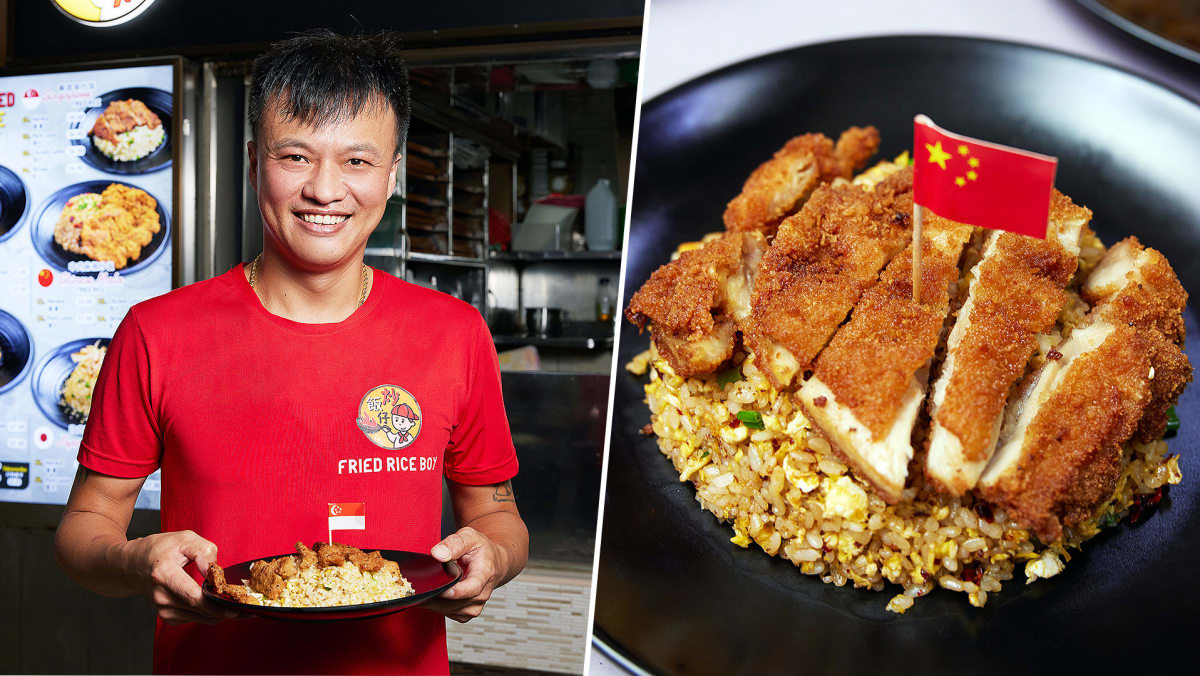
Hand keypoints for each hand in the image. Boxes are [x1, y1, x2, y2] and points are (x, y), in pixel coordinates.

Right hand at [121, 530, 238, 624]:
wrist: (133, 564)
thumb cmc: (161, 549)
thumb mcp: (184, 539)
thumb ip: (204, 552)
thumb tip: (215, 573)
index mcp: (164, 574)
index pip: (191, 596)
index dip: (215, 604)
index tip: (235, 606)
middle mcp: (161, 596)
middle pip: (199, 610)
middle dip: (225, 610)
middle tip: (247, 609)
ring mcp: (162, 609)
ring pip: (199, 618)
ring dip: (219, 614)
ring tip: (237, 607)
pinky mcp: (167, 616)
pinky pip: (194, 619)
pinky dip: (208, 615)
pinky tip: (218, 606)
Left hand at [423, 527, 507, 622]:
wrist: (494, 563)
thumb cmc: (482, 550)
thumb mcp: (470, 537)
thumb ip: (454, 543)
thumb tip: (438, 554)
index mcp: (485, 573)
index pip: (472, 588)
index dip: (455, 591)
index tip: (440, 589)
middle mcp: (483, 593)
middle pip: (456, 603)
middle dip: (436, 596)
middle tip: (417, 588)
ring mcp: (476, 605)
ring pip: (450, 611)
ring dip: (434, 602)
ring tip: (423, 589)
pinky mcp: (468, 612)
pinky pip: (449, 614)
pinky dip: (437, 607)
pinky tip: (433, 595)